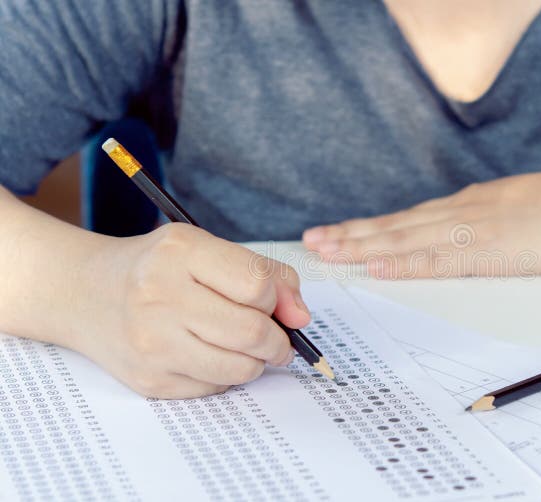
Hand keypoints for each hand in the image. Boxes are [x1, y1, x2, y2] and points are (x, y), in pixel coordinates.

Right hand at [78, 223, 309, 398]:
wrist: (85, 293)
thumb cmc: (158, 268)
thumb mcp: (207, 249)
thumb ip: (266, 274)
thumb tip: (301, 318)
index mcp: (180, 252)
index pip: (257, 285)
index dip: (280, 300)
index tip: (278, 306)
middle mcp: (160, 295)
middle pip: (252, 331)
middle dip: (278, 340)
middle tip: (276, 339)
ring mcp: (151, 342)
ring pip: (239, 367)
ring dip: (257, 362)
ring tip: (248, 348)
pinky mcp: (149, 380)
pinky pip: (214, 388)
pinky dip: (226, 376)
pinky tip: (209, 356)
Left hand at [303, 168, 540, 277]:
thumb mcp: (516, 207)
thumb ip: (489, 219)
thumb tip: (472, 233)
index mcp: (465, 206)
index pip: (405, 219)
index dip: (368, 228)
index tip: (336, 232)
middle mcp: (458, 214)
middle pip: (394, 226)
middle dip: (349, 235)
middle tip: (311, 241)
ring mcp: (470, 231)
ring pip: (404, 240)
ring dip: (362, 247)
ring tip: (326, 252)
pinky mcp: (487, 252)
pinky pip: (437, 260)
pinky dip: (403, 265)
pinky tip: (377, 269)